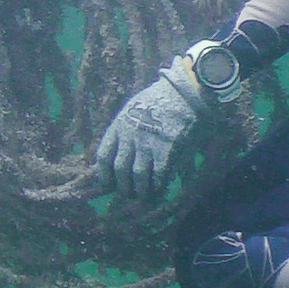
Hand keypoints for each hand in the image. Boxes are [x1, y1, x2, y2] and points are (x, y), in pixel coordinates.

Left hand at [94, 38, 241, 197]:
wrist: (184, 92)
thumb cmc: (160, 99)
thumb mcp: (134, 108)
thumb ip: (126, 131)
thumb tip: (122, 154)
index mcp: (119, 125)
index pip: (104, 156)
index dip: (104, 174)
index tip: (109, 183)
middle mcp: (130, 136)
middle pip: (119, 169)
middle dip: (122, 186)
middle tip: (128, 194)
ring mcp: (147, 143)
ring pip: (137, 176)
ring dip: (139, 190)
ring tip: (143, 196)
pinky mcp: (166, 149)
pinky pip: (158, 175)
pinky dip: (158, 186)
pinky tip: (159, 189)